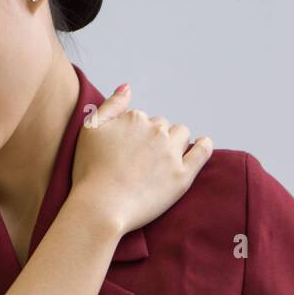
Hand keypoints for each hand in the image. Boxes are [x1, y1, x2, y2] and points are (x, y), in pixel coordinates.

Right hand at [70, 83, 213, 235]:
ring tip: (162, 158)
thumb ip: (111, 105)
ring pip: (181, 134)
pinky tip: (202, 143)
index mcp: (135, 119)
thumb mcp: (90, 130)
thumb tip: (128, 87)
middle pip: (161, 126)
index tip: (124, 151)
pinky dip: (203, 145)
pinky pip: (202, 152)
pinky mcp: (182, 176)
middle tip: (139, 160)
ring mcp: (171, 153)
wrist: (100, 207)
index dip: (132, 134)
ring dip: (175, 140)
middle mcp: (156, 131)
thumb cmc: (89, 171)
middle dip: (153, 137)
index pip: (140, 118)